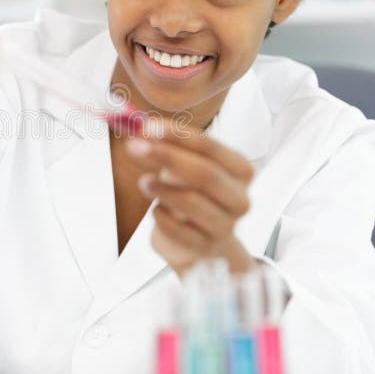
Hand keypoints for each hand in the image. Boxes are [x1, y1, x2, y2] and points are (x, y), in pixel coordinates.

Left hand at [127, 120, 256, 275]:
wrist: (198, 241)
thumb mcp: (183, 166)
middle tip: (135, 146)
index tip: (147, 126)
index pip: (210, 147)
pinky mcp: (205, 247)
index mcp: (240, 170)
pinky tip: (156, 209)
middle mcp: (239, 198)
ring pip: (191, 201)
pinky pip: (177, 228)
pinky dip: (160, 215)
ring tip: (144, 182)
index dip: (178, 135)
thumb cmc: (191, 193)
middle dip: (167, 156)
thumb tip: (139, 129)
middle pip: (205, 173)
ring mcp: (225, 226)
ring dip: (161, 188)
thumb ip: (166, 145)